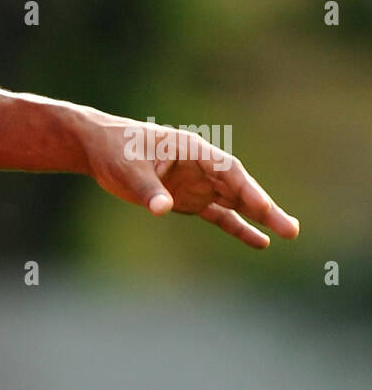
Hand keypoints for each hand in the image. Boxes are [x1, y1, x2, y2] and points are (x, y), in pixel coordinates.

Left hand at [82, 114, 299, 247]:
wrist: (97, 148)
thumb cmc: (114, 150)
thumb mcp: (128, 169)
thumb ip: (148, 189)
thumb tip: (162, 209)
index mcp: (190, 149)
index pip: (227, 170)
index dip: (247, 189)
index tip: (263, 207)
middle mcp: (200, 165)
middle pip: (239, 187)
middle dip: (265, 207)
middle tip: (291, 229)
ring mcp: (197, 182)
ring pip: (234, 201)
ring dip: (259, 217)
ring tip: (288, 234)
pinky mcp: (188, 198)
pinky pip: (219, 214)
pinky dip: (238, 227)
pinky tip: (260, 241)